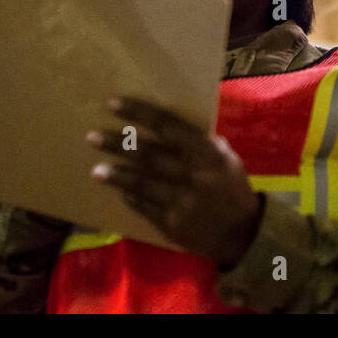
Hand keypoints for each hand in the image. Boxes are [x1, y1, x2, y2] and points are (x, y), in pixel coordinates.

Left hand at [88, 97, 263, 266]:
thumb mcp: (226, 158)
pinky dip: (130, 196)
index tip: (114, 104)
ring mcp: (182, 201)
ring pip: (141, 183)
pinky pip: (144, 206)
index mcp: (208, 153)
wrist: (244, 232)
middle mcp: (194, 174)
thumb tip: (168, 125)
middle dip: (118, 144)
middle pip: (149, 155)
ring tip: (95, 169)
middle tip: (93, 137)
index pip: (168, 126)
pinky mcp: (172, 224)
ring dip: (116, 174)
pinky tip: (117, 189)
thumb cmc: (232, 187)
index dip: (140, 113)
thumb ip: (201, 142)